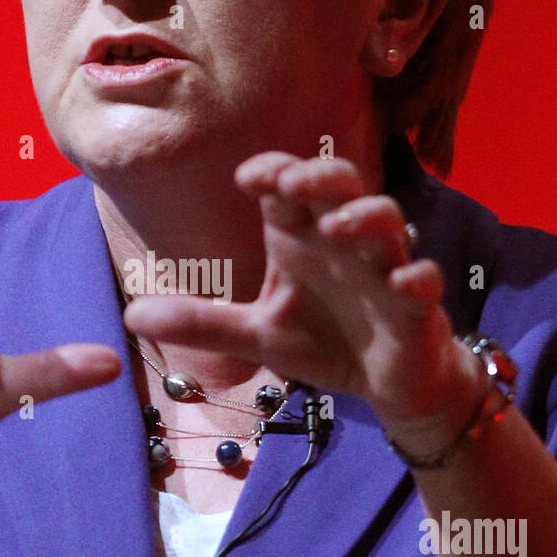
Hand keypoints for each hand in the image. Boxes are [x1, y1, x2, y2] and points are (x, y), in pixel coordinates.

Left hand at [122, 152, 483, 440]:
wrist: (387, 385)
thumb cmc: (323, 342)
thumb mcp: (256, 335)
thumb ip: (200, 323)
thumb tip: (131, 316)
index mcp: (304, 238)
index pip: (288, 187)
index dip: (274, 172)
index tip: (248, 177)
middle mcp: (345, 242)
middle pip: (342, 187)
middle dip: (321, 177)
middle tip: (292, 182)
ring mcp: (386, 268)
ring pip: (388, 221)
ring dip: (366, 217)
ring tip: (338, 228)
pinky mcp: (417, 305)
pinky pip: (425, 280)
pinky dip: (417, 277)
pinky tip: (403, 282)